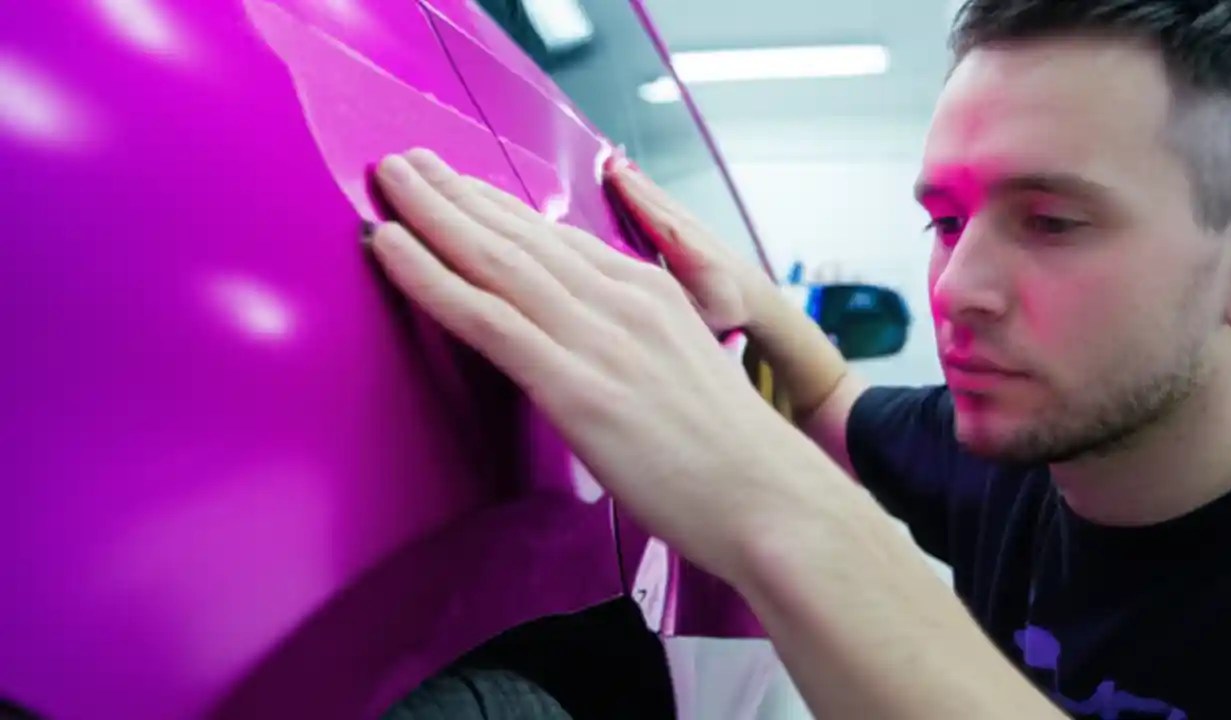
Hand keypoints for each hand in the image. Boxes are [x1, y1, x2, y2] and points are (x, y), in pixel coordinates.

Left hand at [366, 149, 833, 581]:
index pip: (558, 237)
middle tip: (403, 161)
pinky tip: (391, 247)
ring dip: (434, 214)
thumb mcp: (685, 366)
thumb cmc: (729, 452)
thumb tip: (590, 335)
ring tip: (388, 180)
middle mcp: (621, 299)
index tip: (457, 185)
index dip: (498, 207)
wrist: (769, 498)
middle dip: (456, 192)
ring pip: (497, 260)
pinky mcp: (575, 385)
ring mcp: (598, 338)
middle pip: (521, 233)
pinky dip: (432, 277)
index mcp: (649, 292)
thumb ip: (636, 337)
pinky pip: (487, 318)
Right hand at [605, 158, 774, 335]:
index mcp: (690, 254)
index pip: (659, 220)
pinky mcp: (694, 228)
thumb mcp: (698, 312)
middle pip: (659, 203)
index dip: (636, 197)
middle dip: (632, 182)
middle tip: (605, 160)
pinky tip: (636, 181)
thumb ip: (672, 297)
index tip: (613, 175)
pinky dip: (649, 190)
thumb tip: (639, 280)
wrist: (756, 298)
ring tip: (615, 162)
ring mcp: (694, 227)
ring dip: (639, 182)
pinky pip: (667, 205)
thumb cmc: (723, 310)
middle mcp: (692, 232)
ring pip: (663, 200)